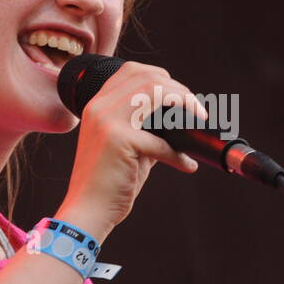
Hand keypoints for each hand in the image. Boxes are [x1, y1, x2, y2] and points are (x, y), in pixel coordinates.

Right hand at [57, 61, 208, 242]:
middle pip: (147, 77)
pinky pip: (162, 141)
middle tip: (196, 109)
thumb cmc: (107, 182)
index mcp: (96, 105)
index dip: (161, 77)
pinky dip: (179, 154)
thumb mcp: (125, 146)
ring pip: (154, 92)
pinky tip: (187, 165)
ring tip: (197, 119)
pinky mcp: (120, 141)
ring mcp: (107, 121)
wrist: (86, 212)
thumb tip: (177, 120)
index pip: (131, 71)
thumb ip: (146, 128)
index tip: (180, 95)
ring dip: (184, 103)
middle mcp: (99, 107)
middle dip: (178, 89)